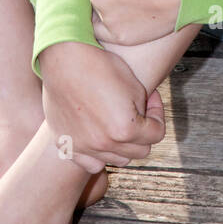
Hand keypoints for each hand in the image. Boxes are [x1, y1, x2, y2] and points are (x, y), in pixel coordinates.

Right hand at [40, 40, 165, 174]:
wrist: (65, 59)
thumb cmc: (101, 66)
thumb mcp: (135, 85)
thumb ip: (144, 111)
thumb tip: (145, 122)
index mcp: (125, 129)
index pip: (157, 133)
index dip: (157, 113)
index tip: (150, 99)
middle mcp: (104, 144)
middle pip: (140, 150)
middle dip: (143, 131)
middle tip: (134, 109)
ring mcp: (84, 147)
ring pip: (118, 159)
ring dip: (123, 145)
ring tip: (117, 122)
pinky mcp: (67, 144)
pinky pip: (91, 164)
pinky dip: (99, 154)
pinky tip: (99, 136)